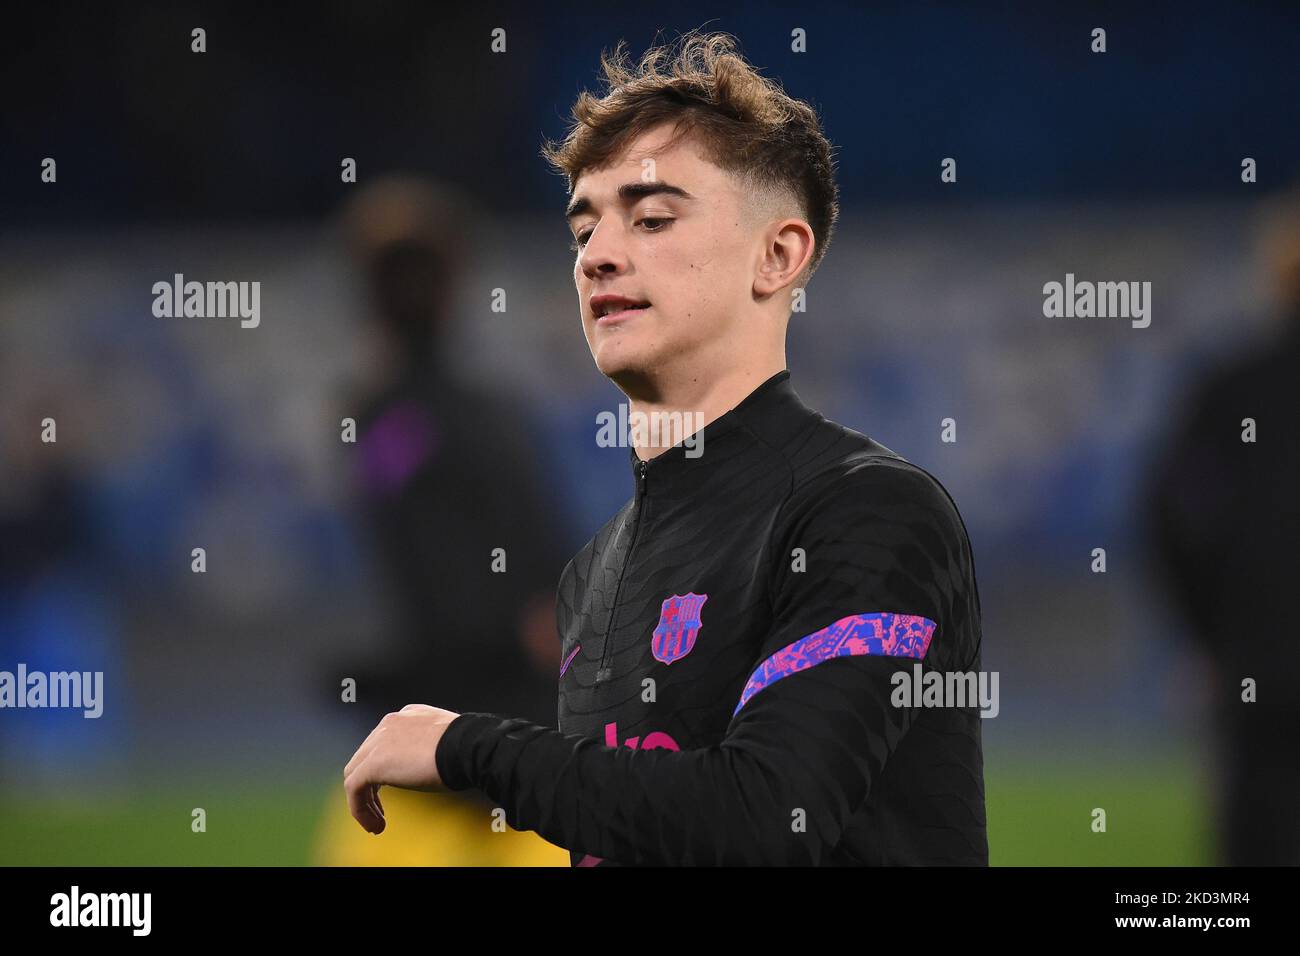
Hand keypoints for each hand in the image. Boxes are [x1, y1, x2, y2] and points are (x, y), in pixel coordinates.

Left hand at [343, 703, 460, 833]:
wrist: (468, 748)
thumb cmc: (467, 749)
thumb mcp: (445, 745)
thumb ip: (429, 750)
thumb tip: (429, 770)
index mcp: (408, 716)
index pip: (384, 743)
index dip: (385, 770)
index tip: (394, 790)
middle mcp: (390, 724)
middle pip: (365, 757)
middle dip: (371, 787)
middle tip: (382, 811)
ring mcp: (379, 741)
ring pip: (355, 773)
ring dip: (365, 801)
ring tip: (377, 823)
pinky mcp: (373, 763)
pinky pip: (354, 789)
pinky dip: (360, 809)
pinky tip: (375, 824)